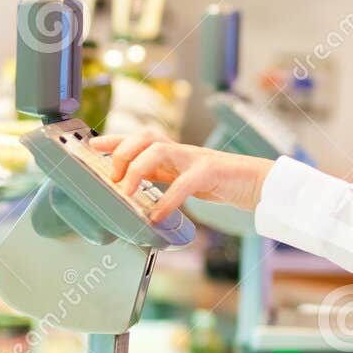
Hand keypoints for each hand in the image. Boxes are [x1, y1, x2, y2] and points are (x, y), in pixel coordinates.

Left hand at [89, 132, 273, 222]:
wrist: (259, 182)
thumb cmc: (223, 183)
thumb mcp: (187, 180)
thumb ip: (166, 181)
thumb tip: (141, 197)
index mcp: (175, 153)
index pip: (140, 139)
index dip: (115, 139)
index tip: (93, 145)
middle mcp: (183, 151)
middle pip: (146, 136)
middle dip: (123, 152)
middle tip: (113, 176)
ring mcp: (196, 158)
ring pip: (159, 149)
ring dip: (138, 168)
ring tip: (127, 190)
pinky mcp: (211, 171)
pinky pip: (184, 183)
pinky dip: (168, 200)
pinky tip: (158, 215)